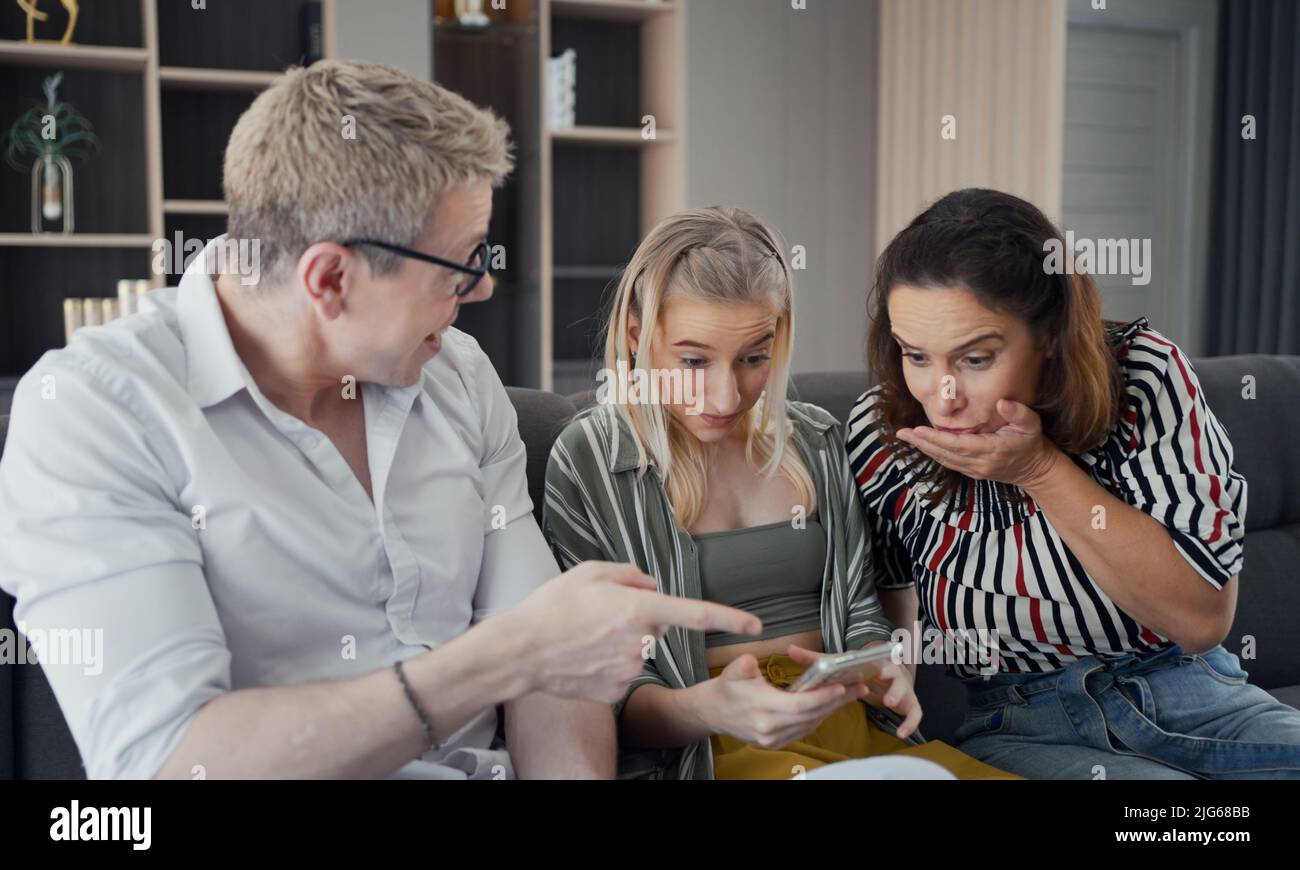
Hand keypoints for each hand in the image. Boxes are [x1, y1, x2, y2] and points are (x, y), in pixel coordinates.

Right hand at [509, 561, 761, 703]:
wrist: (520, 652)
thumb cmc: (552, 606)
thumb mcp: (589, 572)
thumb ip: (630, 573)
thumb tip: (653, 586)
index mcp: (637, 608)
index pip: (695, 613)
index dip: (729, 618)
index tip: (755, 625)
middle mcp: (639, 641)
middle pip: (657, 628)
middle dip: (641, 620)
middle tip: (601, 615)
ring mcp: (629, 670)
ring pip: (640, 651)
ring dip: (622, 643)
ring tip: (585, 637)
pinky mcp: (616, 691)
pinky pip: (623, 673)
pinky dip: (608, 665)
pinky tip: (583, 658)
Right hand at [695, 647, 867, 748]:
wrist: (712, 712)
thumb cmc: (726, 688)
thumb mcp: (732, 671)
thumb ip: (743, 666)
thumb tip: (750, 662)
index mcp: (762, 709)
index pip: (799, 705)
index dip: (822, 697)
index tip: (840, 687)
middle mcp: (770, 728)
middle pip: (811, 715)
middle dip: (836, 701)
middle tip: (858, 688)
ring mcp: (773, 739)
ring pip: (810, 724)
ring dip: (831, 709)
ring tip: (850, 695)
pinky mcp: (775, 743)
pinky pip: (803, 730)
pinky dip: (818, 717)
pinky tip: (829, 706)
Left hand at [788, 643, 922, 740]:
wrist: (883, 676)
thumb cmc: (858, 669)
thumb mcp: (837, 664)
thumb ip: (815, 659)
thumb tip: (790, 649)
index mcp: (877, 661)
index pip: (882, 661)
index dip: (881, 667)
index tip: (877, 672)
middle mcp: (892, 673)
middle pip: (897, 677)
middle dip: (893, 684)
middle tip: (885, 694)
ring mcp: (902, 688)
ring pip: (907, 694)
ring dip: (900, 699)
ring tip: (889, 704)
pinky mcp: (908, 704)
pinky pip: (914, 713)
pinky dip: (910, 723)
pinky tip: (900, 734)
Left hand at [896, 398, 1059, 489]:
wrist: (1036, 469)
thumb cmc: (1032, 443)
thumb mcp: (1031, 425)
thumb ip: (1018, 412)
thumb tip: (1002, 402)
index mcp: (991, 450)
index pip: (958, 445)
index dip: (936, 438)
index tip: (918, 430)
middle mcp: (979, 463)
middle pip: (944, 453)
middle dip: (921, 443)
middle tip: (902, 433)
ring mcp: (975, 470)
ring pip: (944, 460)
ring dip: (924, 448)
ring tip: (906, 437)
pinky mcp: (972, 472)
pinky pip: (949, 463)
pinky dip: (934, 453)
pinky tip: (922, 444)